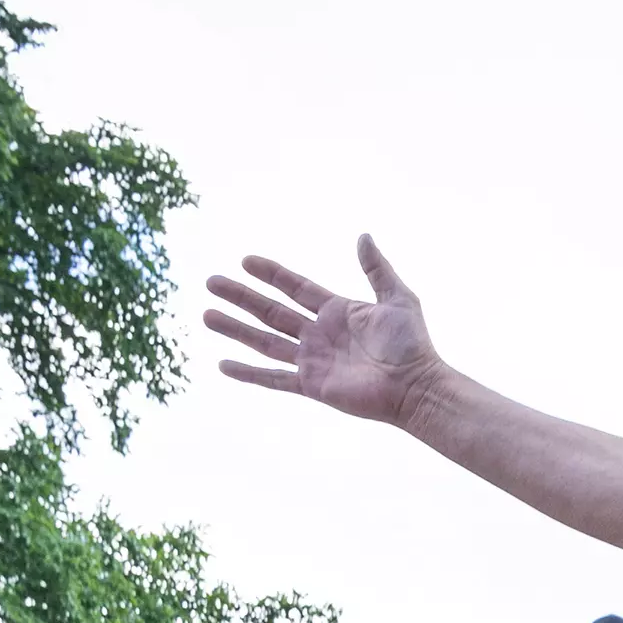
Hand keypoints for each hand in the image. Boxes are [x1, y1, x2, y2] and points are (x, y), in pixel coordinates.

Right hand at [205, 235, 444, 426]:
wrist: (416, 386)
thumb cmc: (412, 345)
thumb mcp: (397, 298)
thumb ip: (377, 268)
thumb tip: (363, 236)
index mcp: (337, 311)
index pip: (295, 288)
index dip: (271, 274)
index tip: (245, 260)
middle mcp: (319, 334)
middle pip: (271, 311)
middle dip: (241, 297)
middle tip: (210, 282)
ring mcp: (313, 361)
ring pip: (264, 342)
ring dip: (235, 329)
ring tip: (206, 315)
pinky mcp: (312, 385)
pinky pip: (274, 379)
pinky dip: (248, 373)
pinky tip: (223, 364)